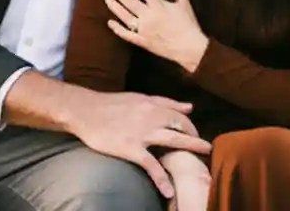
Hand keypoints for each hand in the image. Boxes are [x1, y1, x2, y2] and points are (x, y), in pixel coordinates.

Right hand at [68, 89, 211, 200]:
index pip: (180, 114)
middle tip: (204, 150)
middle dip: (196, 139)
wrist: (85, 111)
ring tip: (201, 165)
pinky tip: (168, 191)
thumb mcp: (140, 98)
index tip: (195, 135)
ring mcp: (142, 133)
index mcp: (153, 105)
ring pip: (173, 141)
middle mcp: (151, 117)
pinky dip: (161, 178)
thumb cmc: (110, 104)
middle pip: (181, 127)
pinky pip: (151, 165)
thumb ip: (166, 102)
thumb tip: (190, 106)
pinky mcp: (130, 148)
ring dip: (190, 151)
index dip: (191, 126)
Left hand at [106, 0, 209, 72]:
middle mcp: (149, 17)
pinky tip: (110, 23)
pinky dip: (117, 29)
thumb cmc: (188, 25)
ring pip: (125, 17)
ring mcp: (144, 30)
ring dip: (115, 7)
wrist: (189, 48)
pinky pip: (127, 35)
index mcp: (159, 6)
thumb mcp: (185, 4)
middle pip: (130, 1)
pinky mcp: (143, 42)